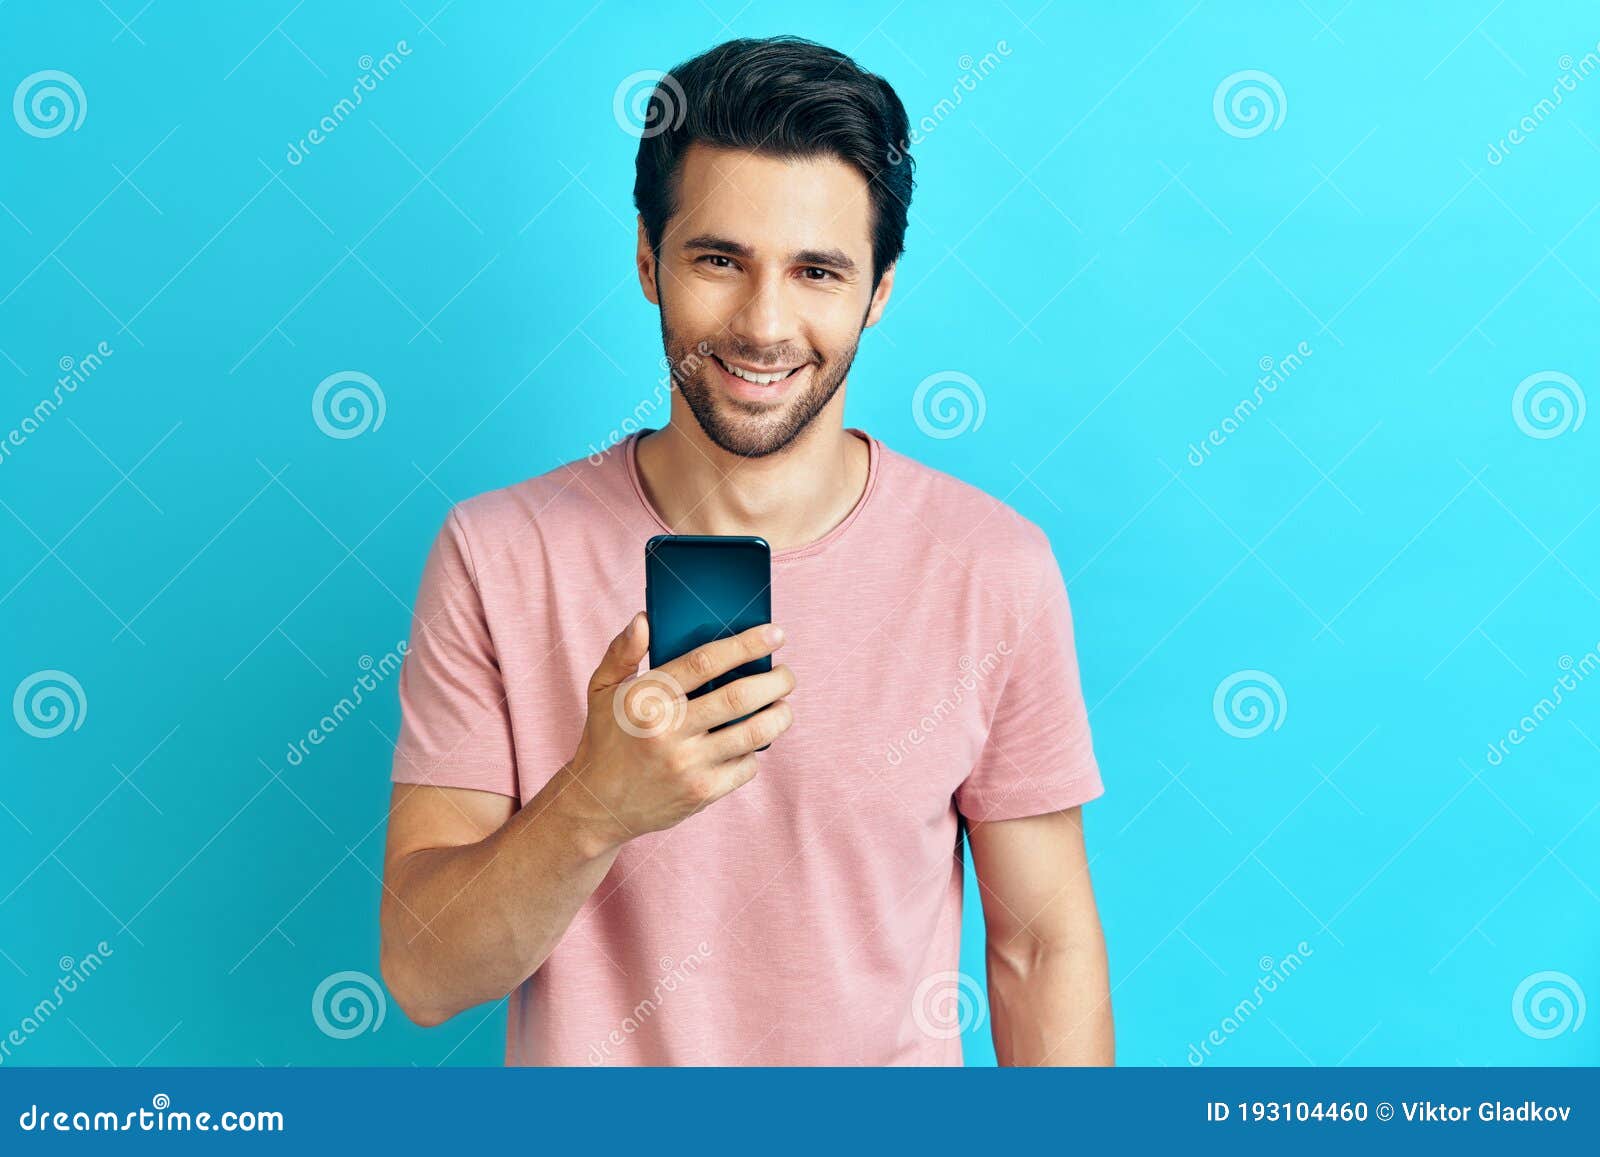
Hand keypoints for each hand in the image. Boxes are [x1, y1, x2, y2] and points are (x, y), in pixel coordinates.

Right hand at [555, 612, 794, 851]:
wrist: (599, 805)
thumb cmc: (606, 738)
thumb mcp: (602, 689)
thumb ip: (623, 652)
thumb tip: (645, 619)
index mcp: (647, 699)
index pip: (705, 662)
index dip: (746, 645)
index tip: (775, 634)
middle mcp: (669, 731)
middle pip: (740, 697)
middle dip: (776, 680)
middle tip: (787, 674)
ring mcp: (688, 765)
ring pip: (754, 733)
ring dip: (780, 715)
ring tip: (783, 704)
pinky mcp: (702, 793)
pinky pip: (747, 766)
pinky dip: (757, 749)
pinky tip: (753, 739)